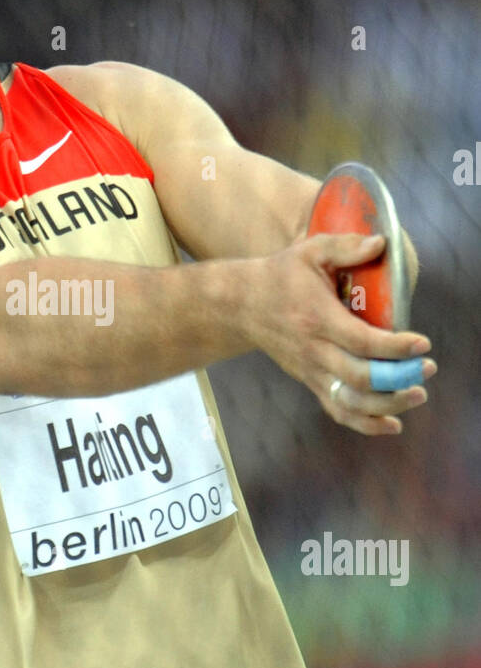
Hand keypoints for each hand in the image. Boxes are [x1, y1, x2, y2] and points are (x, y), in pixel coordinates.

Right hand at [243, 232, 435, 435]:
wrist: (240, 305)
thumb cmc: (280, 275)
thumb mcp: (310, 251)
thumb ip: (346, 246)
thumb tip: (382, 244)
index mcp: (317, 318)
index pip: (361, 341)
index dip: (394, 347)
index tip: (422, 344)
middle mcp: (314, 350)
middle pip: (359, 378)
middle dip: (399, 378)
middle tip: (427, 369)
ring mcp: (310, 371)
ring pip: (351, 402)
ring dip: (388, 405)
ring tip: (417, 395)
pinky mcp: (309, 381)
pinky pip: (337, 410)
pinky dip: (365, 423)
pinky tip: (393, 424)